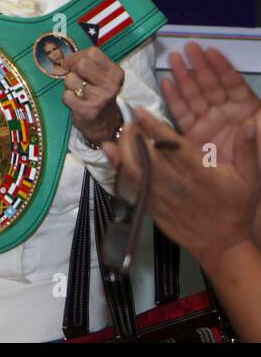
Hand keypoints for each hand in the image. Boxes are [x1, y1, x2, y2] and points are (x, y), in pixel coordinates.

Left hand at [59, 46, 124, 143]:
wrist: (105, 123)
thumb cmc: (98, 93)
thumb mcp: (102, 76)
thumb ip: (88, 63)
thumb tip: (62, 56)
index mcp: (115, 72)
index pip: (92, 53)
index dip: (77, 56)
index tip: (73, 64)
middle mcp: (110, 85)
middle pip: (82, 64)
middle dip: (72, 68)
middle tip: (73, 76)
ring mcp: (100, 98)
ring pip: (71, 79)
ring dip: (68, 84)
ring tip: (76, 90)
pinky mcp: (88, 110)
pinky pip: (66, 95)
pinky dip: (67, 97)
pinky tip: (75, 101)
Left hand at [103, 108, 260, 268]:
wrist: (221, 245)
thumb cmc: (234, 209)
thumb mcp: (248, 179)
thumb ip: (247, 150)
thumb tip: (248, 124)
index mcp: (201, 175)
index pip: (173, 147)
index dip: (154, 128)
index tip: (139, 111)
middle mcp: (177, 184)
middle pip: (146, 155)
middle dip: (134, 133)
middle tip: (132, 119)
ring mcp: (160, 196)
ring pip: (133, 168)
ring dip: (123, 146)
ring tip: (125, 131)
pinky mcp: (150, 205)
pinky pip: (129, 182)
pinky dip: (117, 164)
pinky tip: (111, 150)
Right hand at [161, 42, 260, 165]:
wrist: (243, 196)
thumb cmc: (258, 170)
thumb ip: (256, 137)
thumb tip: (250, 123)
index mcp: (248, 110)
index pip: (233, 84)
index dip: (222, 68)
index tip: (211, 51)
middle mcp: (226, 113)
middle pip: (211, 85)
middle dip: (200, 66)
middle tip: (189, 47)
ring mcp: (208, 123)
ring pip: (195, 95)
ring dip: (185, 76)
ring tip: (175, 59)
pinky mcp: (192, 136)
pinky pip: (182, 114)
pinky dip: (174, 98)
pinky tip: (167, 83)